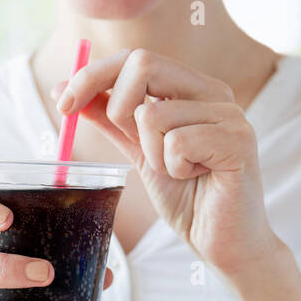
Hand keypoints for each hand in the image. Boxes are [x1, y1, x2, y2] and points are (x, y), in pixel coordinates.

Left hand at [58, 49, 275, 276]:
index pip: (134, 58)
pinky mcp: (238, 140)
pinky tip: (196, 178)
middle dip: (117, 108)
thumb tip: (64, 90)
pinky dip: (174, 169)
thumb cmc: (189, 199)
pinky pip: (177, 142)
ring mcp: (229, 113)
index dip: (92, 75)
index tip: (62, 103)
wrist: (224, 242)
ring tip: (181, 173)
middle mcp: (213, 91)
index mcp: (191, 88)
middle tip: (133, 147)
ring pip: (153, 115)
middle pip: (143, 64)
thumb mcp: (140, 153)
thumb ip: (110, 120)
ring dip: (153, 155)